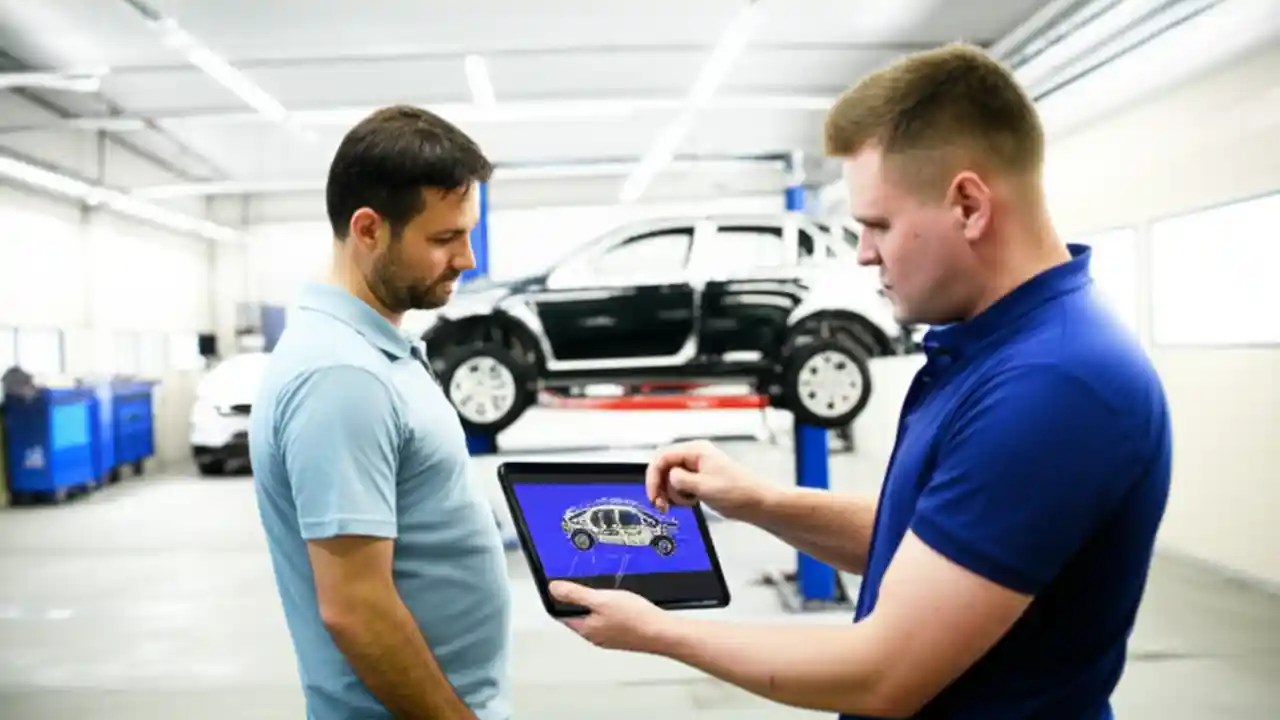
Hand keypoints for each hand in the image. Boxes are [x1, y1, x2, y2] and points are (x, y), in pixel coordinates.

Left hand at [548, 581, 670, 653]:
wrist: (662, 632)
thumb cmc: (635, 618)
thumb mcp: (601, 599)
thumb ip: (575, 594)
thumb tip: (553, 589)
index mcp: (586, 629)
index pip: (562, 614)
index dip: (559, 599)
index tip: (560, 585)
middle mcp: (596, 636)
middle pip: (579, 616)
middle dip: (579, 601)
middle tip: (582, 584)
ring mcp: (610, 637)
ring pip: (596, 618)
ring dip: (596, 605)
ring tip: (602, 591)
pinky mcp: (624, 635)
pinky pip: (610, 620)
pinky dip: (611, 610)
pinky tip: (620, 603)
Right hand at [645, 440, 770, 519]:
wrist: (757, 503)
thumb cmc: (739, 491)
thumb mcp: (703, 486)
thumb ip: (680, 480)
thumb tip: (668, 478)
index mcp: (696, 451)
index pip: (662, 458)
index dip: (653, 477)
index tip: (652, 495)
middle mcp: (695, 457)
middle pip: (664, 469)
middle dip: (661, 488)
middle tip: (661, 505)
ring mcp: (697, 469)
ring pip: (671, 480)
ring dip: (672, 494)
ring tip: (687, 502)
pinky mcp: (700, 481)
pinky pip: (681, 487)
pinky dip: (681, 496)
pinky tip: (691, 502)